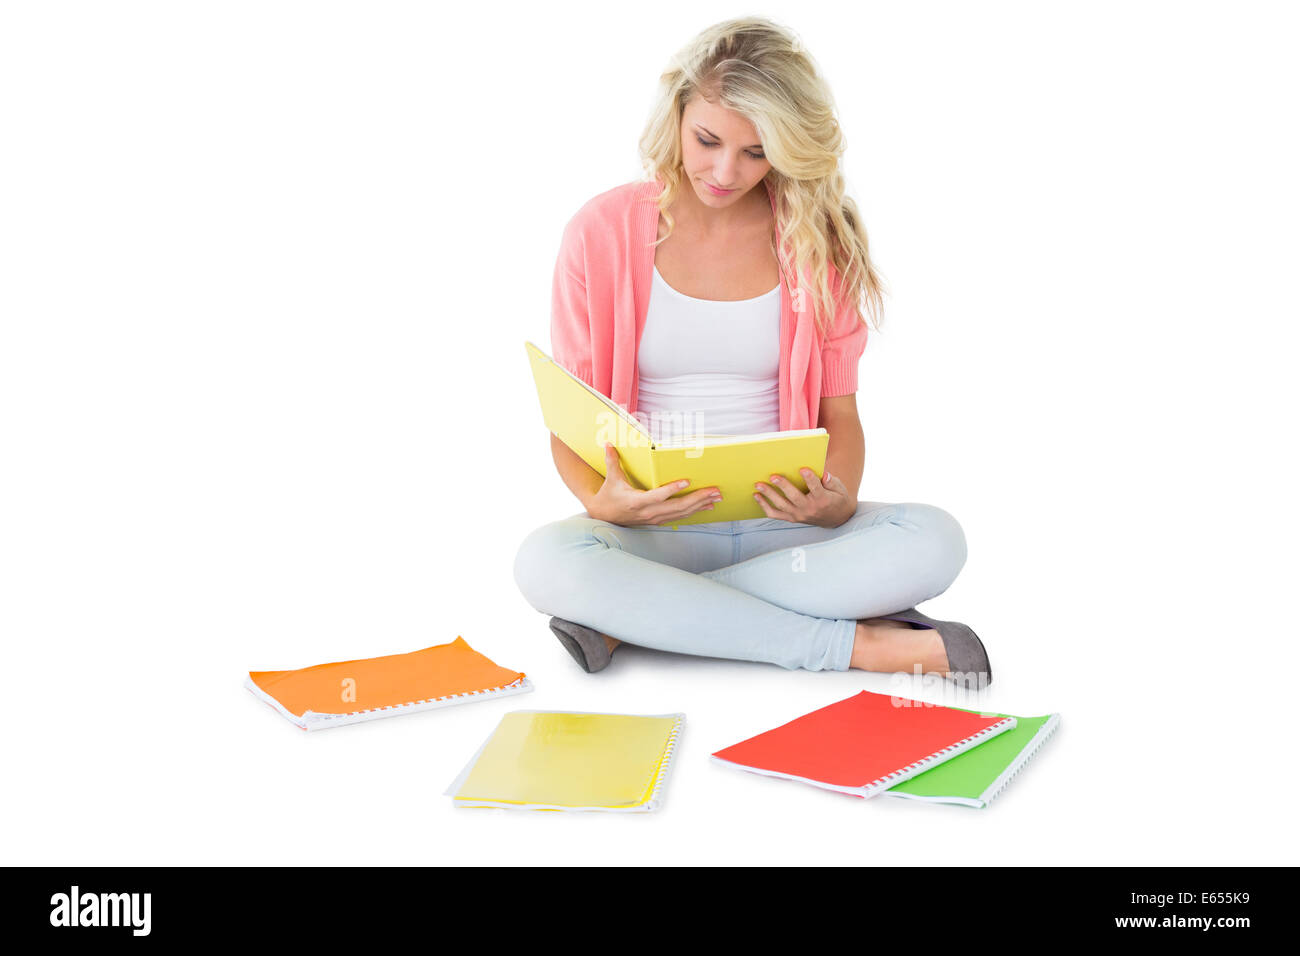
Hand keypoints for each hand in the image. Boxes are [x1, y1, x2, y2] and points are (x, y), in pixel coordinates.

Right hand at [588, 442, 721, 525]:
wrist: (604, 516)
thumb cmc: (609, 496)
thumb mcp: (611, 478)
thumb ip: (612, 460)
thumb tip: (608, 443)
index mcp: (637, 501)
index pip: (657, 496)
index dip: (672, 490)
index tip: (687, 481)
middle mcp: (648, 512)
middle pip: (677, 507)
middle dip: (698, 499)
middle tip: (714, 490)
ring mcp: (655, 518)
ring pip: (681, 513)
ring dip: (700, 505)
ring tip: (716, 497)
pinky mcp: (659, 520)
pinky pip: (680, 517)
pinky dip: (695, 511)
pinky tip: (707, 506)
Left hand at [752, 467, 854, 527]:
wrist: (836, 519)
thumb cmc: (836, 498)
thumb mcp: (839, 489)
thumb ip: (831, 482)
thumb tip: (824, 474)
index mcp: (823, 499)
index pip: (816, 488)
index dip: (810, 479)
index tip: (803, 469)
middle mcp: (809, 509)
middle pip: (794, 497)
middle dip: (783, 486)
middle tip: (773, 476)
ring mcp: (799, 515)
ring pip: (781, 505)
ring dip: (769, 495)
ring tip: (759, 485)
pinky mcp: (792, 518)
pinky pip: (775, 514)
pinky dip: (764, 506)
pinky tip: (757, 496)